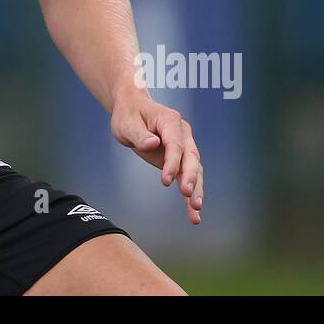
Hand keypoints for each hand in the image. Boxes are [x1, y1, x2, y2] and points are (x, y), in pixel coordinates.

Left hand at [110, 91, 202, 224]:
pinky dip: (191, 194)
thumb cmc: (128, 115)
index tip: (166, 181)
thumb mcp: (127, 123)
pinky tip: (193, 213)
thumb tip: (152, 144)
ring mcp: (183, 146)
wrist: (132, 110)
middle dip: (191, 177)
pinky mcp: (179, 159)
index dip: (173, 163)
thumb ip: (139, 134)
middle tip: (189, 196)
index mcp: (170, 121)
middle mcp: (182, 133)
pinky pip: (187, 177)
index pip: (175, 145)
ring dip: (196, 190)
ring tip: (195, 211)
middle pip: (191, 157)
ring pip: (194, 169)